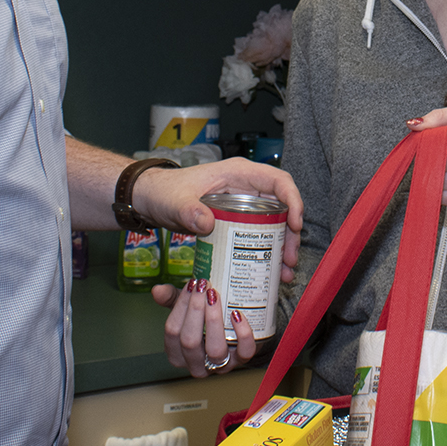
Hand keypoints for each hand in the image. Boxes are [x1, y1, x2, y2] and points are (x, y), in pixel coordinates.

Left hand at [132, 157, 301, 281]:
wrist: (151, 199)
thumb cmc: (163, 191)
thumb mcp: (175, 201)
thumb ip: (188, 210)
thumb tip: (206, 223)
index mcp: (238, 173)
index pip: (278, 180)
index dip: (293, 200)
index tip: (295, 225)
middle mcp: (246, 186)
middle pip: (282, 206)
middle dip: (291, 233)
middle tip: (289, 259)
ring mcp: (243, 203)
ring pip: (275, 222)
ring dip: (283, 246)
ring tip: (284, 272)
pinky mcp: (237, 220)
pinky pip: (261, 233)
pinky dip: (268, 251)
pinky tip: (270, 271)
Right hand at [153, 278, 257, 377]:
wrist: (235, 332)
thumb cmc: (204, 321)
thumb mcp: (185, 310)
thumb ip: (171, 299)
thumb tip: (157, 290)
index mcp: (178, 353)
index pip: (172, 332)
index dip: (180, 307)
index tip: (191, 284)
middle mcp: (197, 364)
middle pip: (190, 342)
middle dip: (195, 311)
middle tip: (203, 287)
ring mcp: (221, 366)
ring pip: (215, 350)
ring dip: (213, 320)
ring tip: (215, 296)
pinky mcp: (242, 360)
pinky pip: (244, 352)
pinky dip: (242, 333)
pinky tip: (236, 314)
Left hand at [406, 104, 446, 208]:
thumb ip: (438, 116)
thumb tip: (412, 125)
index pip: (426, 143)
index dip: (426, 143)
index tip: (432, 142)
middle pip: (428, 163)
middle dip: (431, 159)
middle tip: (446, 153)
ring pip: (433, 181)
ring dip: (436, 175)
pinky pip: (442, 198)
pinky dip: (443, 190)